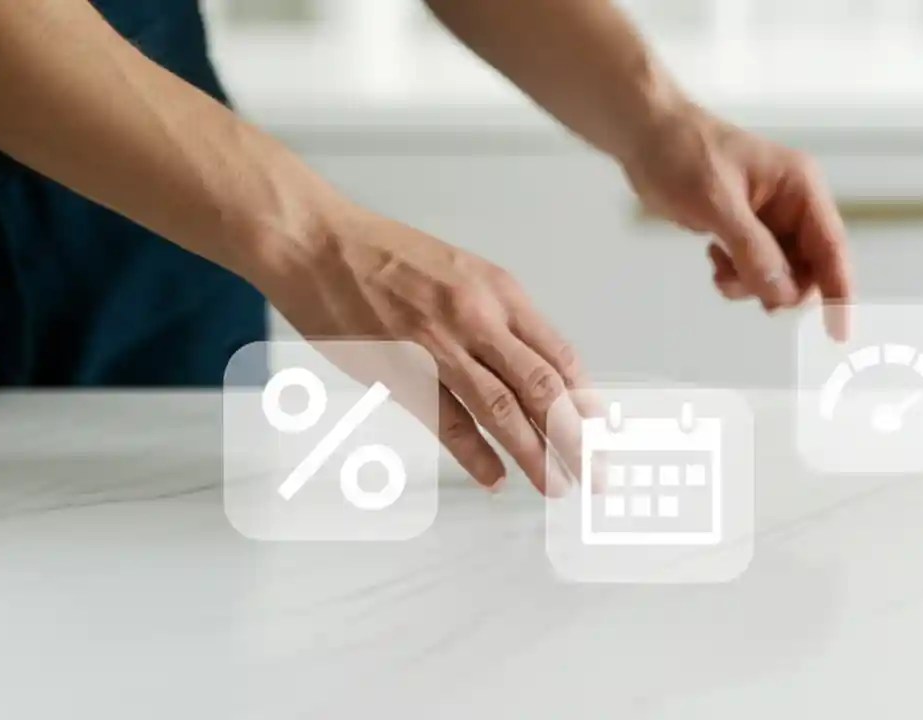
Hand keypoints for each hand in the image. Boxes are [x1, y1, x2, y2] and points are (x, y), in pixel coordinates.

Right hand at [253, 203, 585, 494]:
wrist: (318, 245)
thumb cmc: (385, 255)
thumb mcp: (461, 271)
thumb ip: (498, 316)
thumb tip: (533, 365)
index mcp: (498, 291)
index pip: (560, 355)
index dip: (587, 400)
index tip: (605, 431)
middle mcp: (477, 319)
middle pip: (543, 389)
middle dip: (577, 438)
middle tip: (596, 474)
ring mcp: (438, 348)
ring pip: (502, 412)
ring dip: (535, 455)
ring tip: (556, 486)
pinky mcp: (400, 374)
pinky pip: (447, 424)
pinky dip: (475, 456)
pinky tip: (495, 477)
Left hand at [621, 105, 852, 338]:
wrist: (645, 136)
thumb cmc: (682, 153)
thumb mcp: (717, 204)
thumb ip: (752, 250)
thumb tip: (781, 293)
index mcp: (800, 188)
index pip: (831, 247)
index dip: (839, 292)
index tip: (837, 333)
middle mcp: (793, 204)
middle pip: (808, 268)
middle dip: (778, 287)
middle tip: (743, 287)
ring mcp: (770, 218)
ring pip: (781, 274)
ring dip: (753, 284)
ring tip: (720, 270)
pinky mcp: (747, 229)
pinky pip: (757, 268)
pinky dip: (738, 276)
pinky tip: (714, 258)